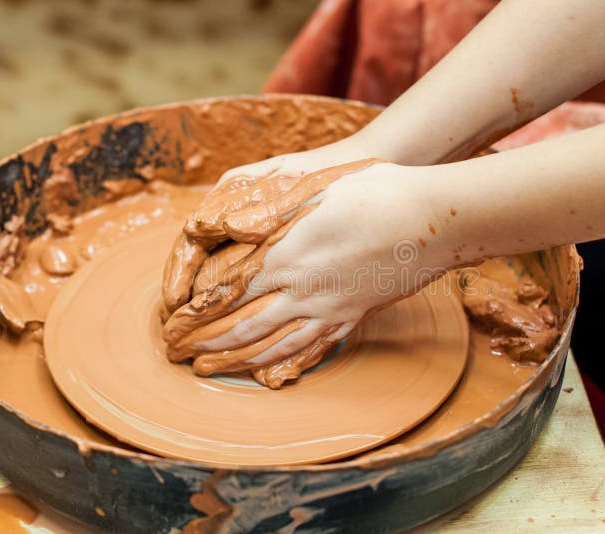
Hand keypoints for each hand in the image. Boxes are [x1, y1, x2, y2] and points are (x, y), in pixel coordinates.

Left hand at [162, 160, 460, 387]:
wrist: (433, 217)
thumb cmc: (377, 191)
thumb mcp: (316, 188)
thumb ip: (272, 211)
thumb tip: (230, 222)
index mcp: (288, 252)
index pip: (227, 289)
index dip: (194, 310)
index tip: (171, 321)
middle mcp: (303, 286)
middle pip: (240, 323)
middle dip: (202, 342)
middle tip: (174, 354)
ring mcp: (330, 306)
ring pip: (271, 342)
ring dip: (233, 360)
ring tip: (206, 371)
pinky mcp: (353, 315)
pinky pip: (311, 346)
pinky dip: (281, 362)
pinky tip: (264, 372)